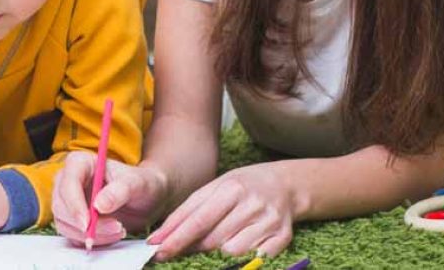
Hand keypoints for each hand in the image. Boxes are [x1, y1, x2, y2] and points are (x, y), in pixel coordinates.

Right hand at [52, 151, 168, 247]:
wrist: (146, 198)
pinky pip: (72, 234)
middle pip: (61, 205)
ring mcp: (69, 201)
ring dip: (89, 234)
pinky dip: (90, 240)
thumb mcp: (137, 183)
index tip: (88, 223)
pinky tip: (111, 235)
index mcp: (81, 163)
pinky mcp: (72, 219)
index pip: (68, 182)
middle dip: (84, 224)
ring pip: (64, 223)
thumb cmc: (141, 183)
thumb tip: (99, 205)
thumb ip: (120, 190)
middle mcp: (69, 180)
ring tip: (118, 230)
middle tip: (114, 229)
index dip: (74, 204)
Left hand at [149, 163, 295, 260]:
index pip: (198, 220)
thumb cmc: (242, 186)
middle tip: (176, 250)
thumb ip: (190, 209)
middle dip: (190, 248)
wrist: (285, 185)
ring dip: (214, 254)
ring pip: (231, 251)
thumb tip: (161, 236)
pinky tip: (235, 247)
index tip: (157, 250)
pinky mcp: (282, 238)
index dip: (176, 238)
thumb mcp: (215, 187)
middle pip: (213, 239)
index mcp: (232, 188)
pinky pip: (254, 258)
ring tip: (211, 244)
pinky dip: (240, 258)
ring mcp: (269, 222)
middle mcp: (252, 205)